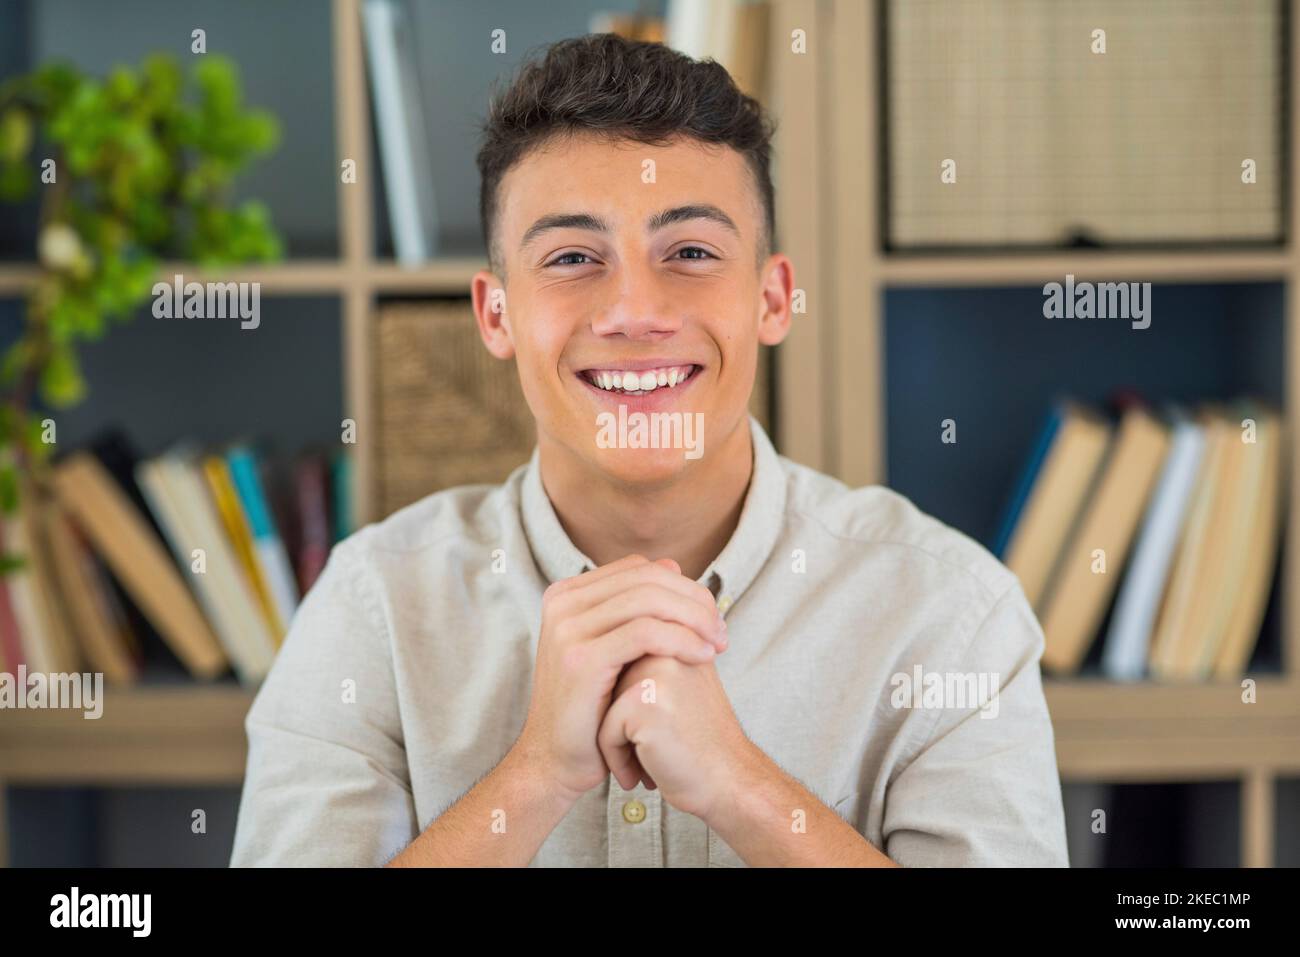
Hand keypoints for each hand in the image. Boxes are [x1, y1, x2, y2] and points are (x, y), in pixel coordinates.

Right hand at [515, 554, 728, 801]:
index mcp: (567, 594)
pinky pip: (645, 633)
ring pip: (649, 600)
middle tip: (721, 631)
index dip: (682, 586)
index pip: (639, 569)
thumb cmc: (592, 707)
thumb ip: (638, 608)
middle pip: (646, 578)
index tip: (710, 617)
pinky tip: (703, 657)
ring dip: (694, 619)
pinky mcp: (581, 658)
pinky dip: (682, 640)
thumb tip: (673, 563)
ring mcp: (567, 628)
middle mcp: (562, 602)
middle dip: (694, 600)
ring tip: (717, 644)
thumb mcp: (613, 648)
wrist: (556, 760)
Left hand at [596, 652, 753, 821]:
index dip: (636, 711)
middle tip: (659, 748)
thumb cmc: (704, 743)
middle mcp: (667, 647)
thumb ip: (654, 665)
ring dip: (620, 744)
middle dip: (625, 724)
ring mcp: (655, 673)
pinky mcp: (643, 703)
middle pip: (611, 685)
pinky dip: (618, 762)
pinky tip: (647, 775)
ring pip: (604, 709)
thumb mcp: (685, 687)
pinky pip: (605, 733)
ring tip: (653, 761)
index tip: (666, 732)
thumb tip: (605, 663)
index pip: (624, 668)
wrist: (732, 783)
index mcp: (678, 638)